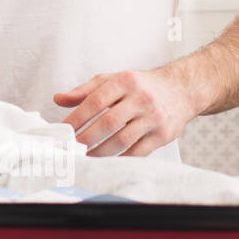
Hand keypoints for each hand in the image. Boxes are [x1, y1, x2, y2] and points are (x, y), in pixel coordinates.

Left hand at [53, 68, 200, 156]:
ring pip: (122, 140)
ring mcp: (154, 117)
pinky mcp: (164, 135)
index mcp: (125, 82)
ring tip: (86, 155)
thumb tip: (58, 99)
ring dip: (101, 151)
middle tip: (72, 147)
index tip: (64, 129)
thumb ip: (84, 90)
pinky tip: (108, 158)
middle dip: (86, 137)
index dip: (78, 117)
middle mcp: (141, 98)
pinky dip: (120, 157)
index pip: (96, 101)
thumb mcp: (112, 80)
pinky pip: (138, 151)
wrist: (180, 90)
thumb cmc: (139, 86)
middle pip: (108, 123)